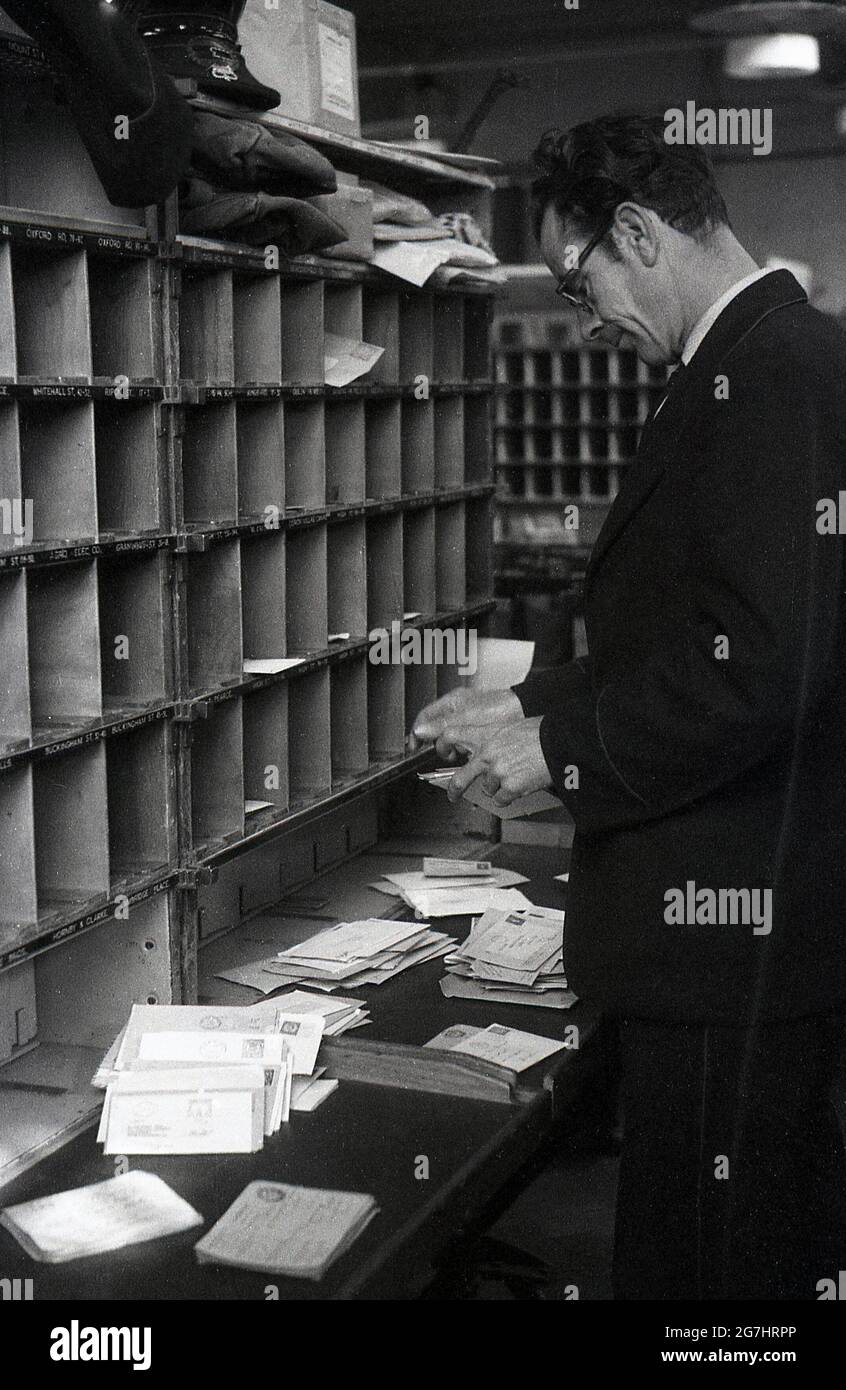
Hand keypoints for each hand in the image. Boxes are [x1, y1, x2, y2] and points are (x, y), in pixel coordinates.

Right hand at [409, 686, 524, 760]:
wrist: (525, 712)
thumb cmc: (500, 708)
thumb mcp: (465, 718)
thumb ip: (441, 725)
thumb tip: (419, 731)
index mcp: (452, 702)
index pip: (425, 717)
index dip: (417, 733)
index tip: (414, 747)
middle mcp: (458, 709)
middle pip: (437, 731)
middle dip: (442, 745)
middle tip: (450, 754)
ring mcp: (469, 719)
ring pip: (452, 739)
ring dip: (455, 749)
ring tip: (464, 754)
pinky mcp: (480, 730)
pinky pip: (465, 743)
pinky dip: (466, 751)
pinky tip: (473, 755)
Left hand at [446, 718, 552, 805]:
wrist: (558, 742)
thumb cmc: (538, 733)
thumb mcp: (508, 727)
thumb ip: (492, 739)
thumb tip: (484, 752)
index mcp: (485, 735)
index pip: (451, 735)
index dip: (442, 745)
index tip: (444, 754)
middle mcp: (487, 754)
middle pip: (461, 778)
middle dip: (455, 790)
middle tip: (453, 795)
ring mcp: (497, 772)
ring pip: (487, 789)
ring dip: (498, 787)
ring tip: (515, 776)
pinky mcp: (509, 787)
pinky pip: (501, 800)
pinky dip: (509, 797)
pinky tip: (520, 786)